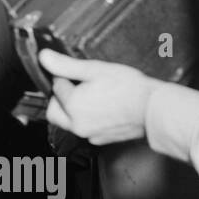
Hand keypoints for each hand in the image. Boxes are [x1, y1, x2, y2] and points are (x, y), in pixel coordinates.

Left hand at [38, 49, 164, 144]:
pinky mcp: (101, 140)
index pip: (56, 87)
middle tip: (78, 86)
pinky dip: (87, 119)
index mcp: (73, 107)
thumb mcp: (96, 70)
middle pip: (54, 111)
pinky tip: (103, 108)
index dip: (65, 78)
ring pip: (68, 121)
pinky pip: (85, 129)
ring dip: (73, 109)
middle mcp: (77, 125)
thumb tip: (44, 57)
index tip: (78, 74)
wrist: (154, 109)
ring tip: (93, 96)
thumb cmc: (130, 89)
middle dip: (60, 98)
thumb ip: (66, 65)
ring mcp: (89, 135)